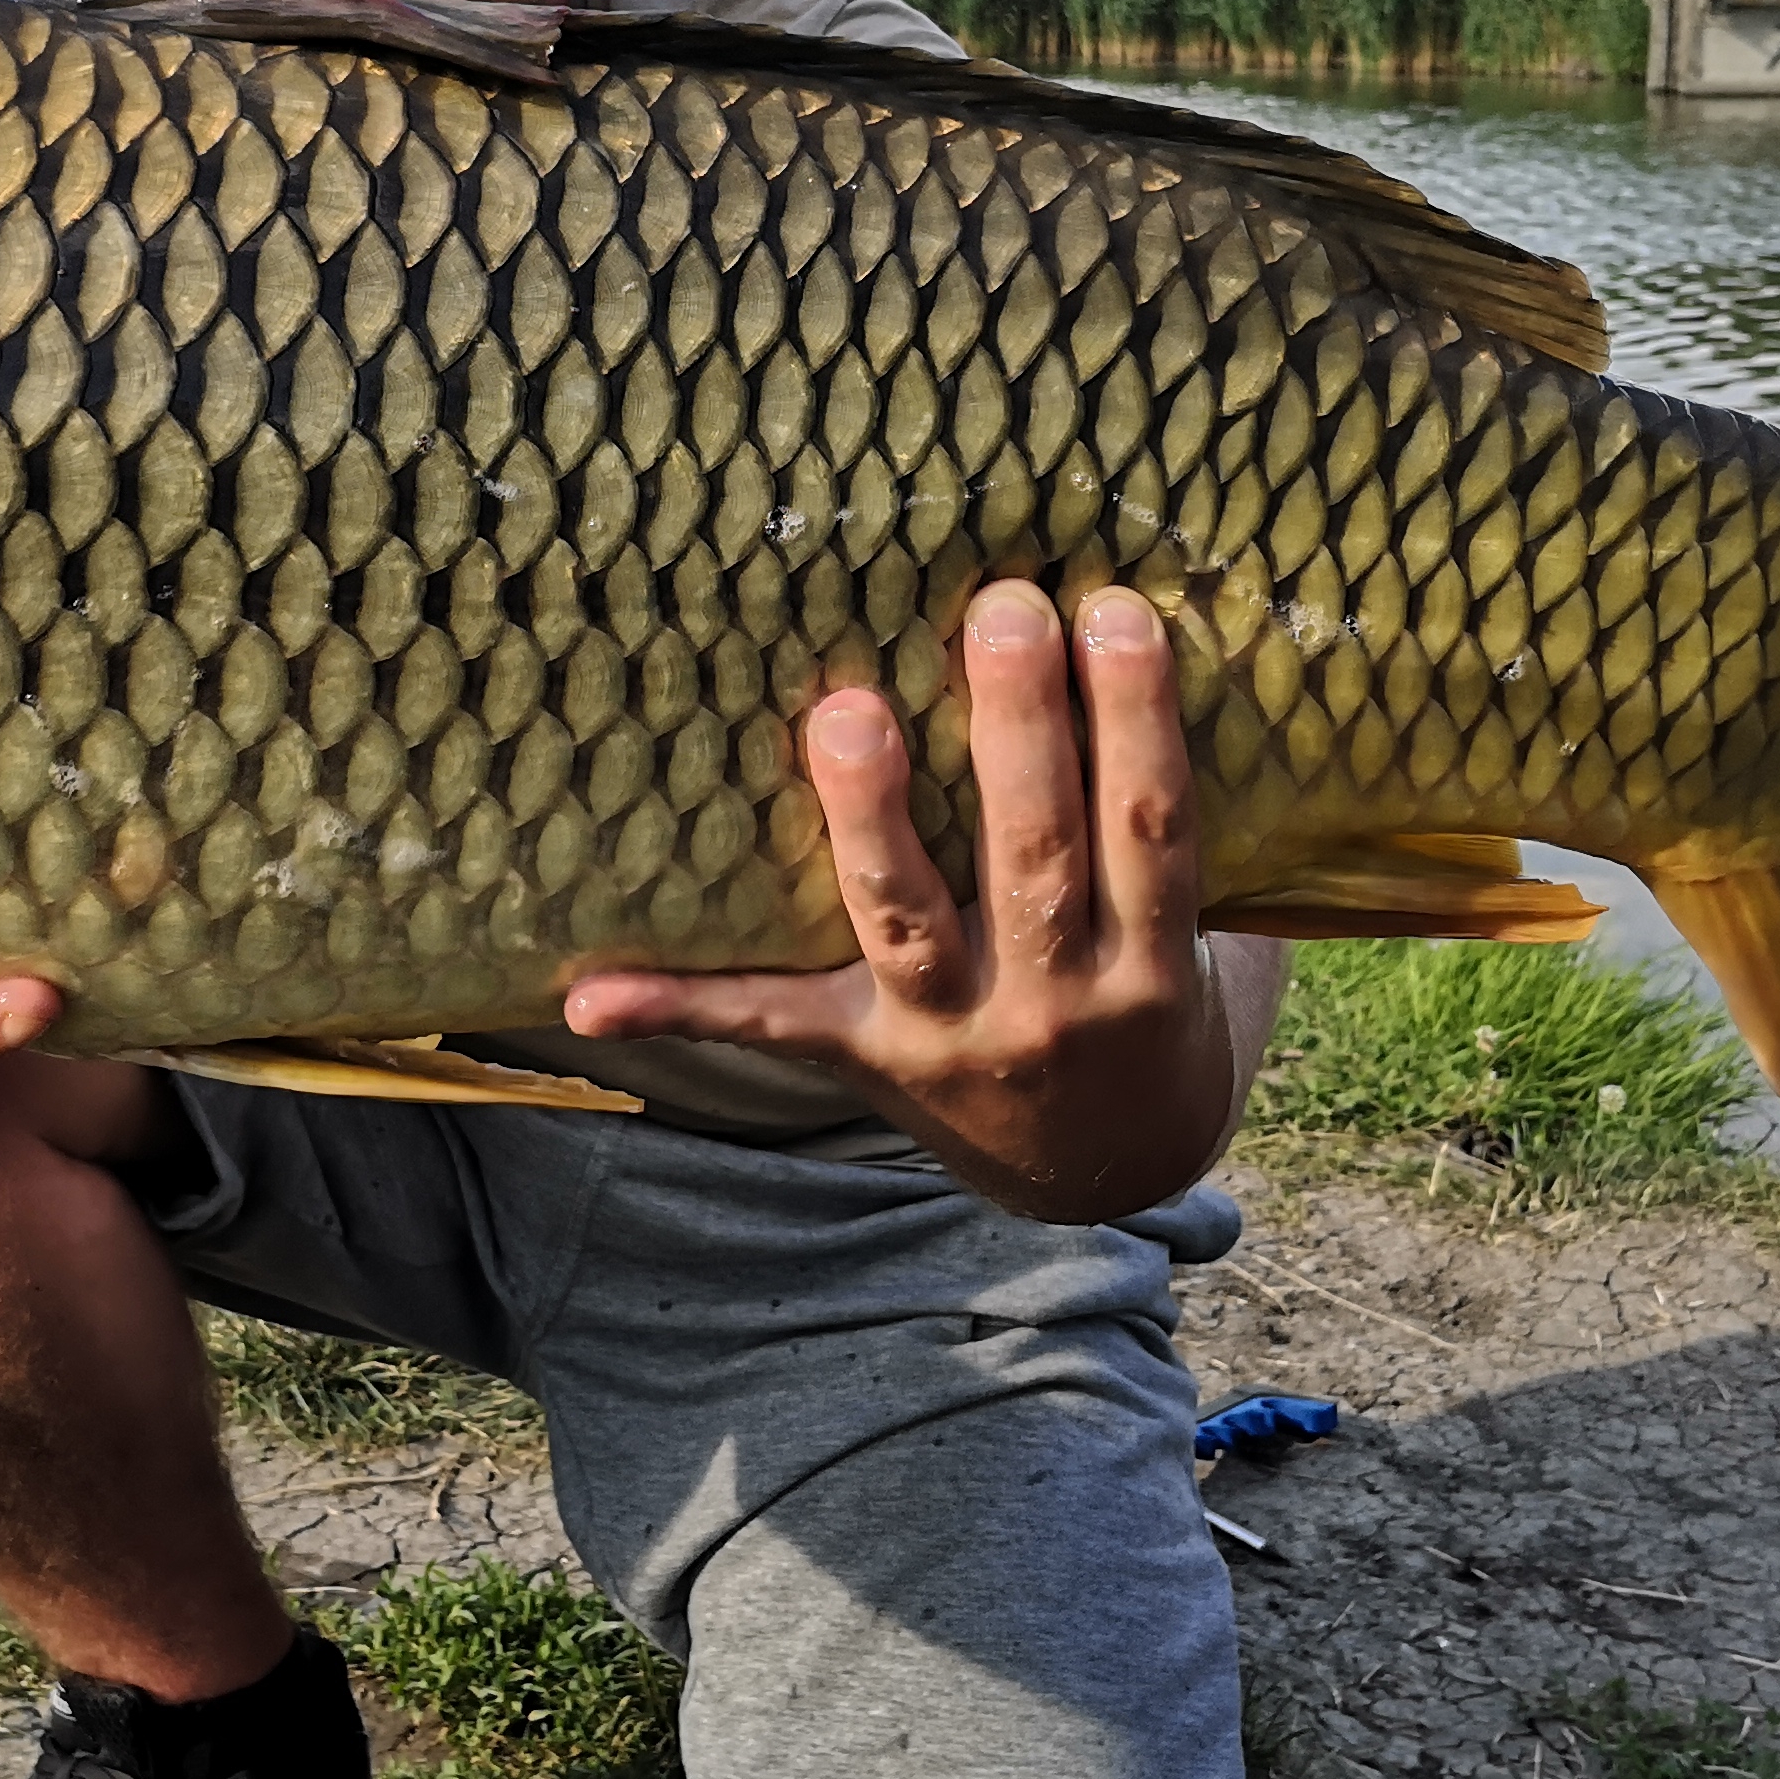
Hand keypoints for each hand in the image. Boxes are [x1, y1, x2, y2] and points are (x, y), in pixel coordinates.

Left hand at [563, 584, 1258, 1221]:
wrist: (1106, 1169)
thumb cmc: (1142, 996)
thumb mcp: (1192, 934)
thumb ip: (1158, 818)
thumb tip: (1150, 628)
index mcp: (1146, 961)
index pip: (1147, 826)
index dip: (1137, 721)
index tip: (1115, 608)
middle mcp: (1051, 1001)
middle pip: (1034, 856)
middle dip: (1021, 731)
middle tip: (1002, 610)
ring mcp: (946, 1035)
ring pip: (903, 916)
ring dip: (873, 817)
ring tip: (848, 716)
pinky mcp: (861, 1055)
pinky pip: (765, 1024)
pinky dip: (676, 1010)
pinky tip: (587, 997)